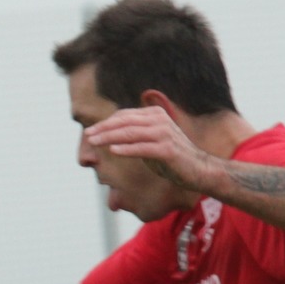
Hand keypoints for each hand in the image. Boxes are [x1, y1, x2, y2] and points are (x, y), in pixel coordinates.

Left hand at [83, 106, 218, 191]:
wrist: (196, 169)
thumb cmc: (169, 157)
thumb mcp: (150, 140)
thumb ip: (134, 133)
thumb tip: (109, 133)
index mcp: (154, 114)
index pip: (124, 115)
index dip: (106, 123)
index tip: (90, 131)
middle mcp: (159, 120)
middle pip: (125, 122)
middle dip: (104, 128)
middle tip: (88, 135)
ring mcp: (164, 134)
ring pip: (131, 133)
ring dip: (110, 138)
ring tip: (94, 142)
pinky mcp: (167, 150)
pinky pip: (142, 148)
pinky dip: (127, 149)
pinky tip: (113, 151)